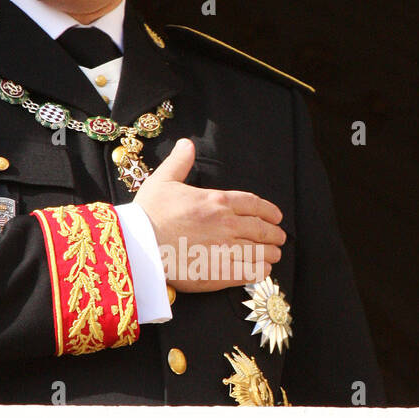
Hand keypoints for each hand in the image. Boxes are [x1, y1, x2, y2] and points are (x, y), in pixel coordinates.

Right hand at [135, 138, 285, 291]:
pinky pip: (252, 273)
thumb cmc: (148, 213)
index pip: (254, 204)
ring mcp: (226, 250)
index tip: (276, 217)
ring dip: (271, 254)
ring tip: (274, 257)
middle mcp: (227, 224)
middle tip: (279, 239)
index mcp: (217, 201)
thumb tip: (186, 144)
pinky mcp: (221, 273)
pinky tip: (262, 271)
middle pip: (262, 229)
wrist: (139, 246)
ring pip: (261, 252)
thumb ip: (179, 163)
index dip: (270, 211)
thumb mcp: (163, 181)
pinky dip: (261, 271)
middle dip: (274, 234)